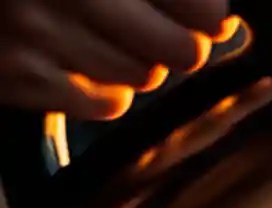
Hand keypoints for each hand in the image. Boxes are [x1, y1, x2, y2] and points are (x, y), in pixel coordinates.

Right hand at [0, 0, 239, 119]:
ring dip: (138, 62)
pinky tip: (81, 57)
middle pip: (184, 51)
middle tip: (160, 29)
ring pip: (146, 77)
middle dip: (178, 42)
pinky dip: (106, 88)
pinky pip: (109, 103)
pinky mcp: (19, 75)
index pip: (202, 8)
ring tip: (105, 34)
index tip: (207, 16)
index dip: (210, 14)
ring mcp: (38, 33)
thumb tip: (219, 21)